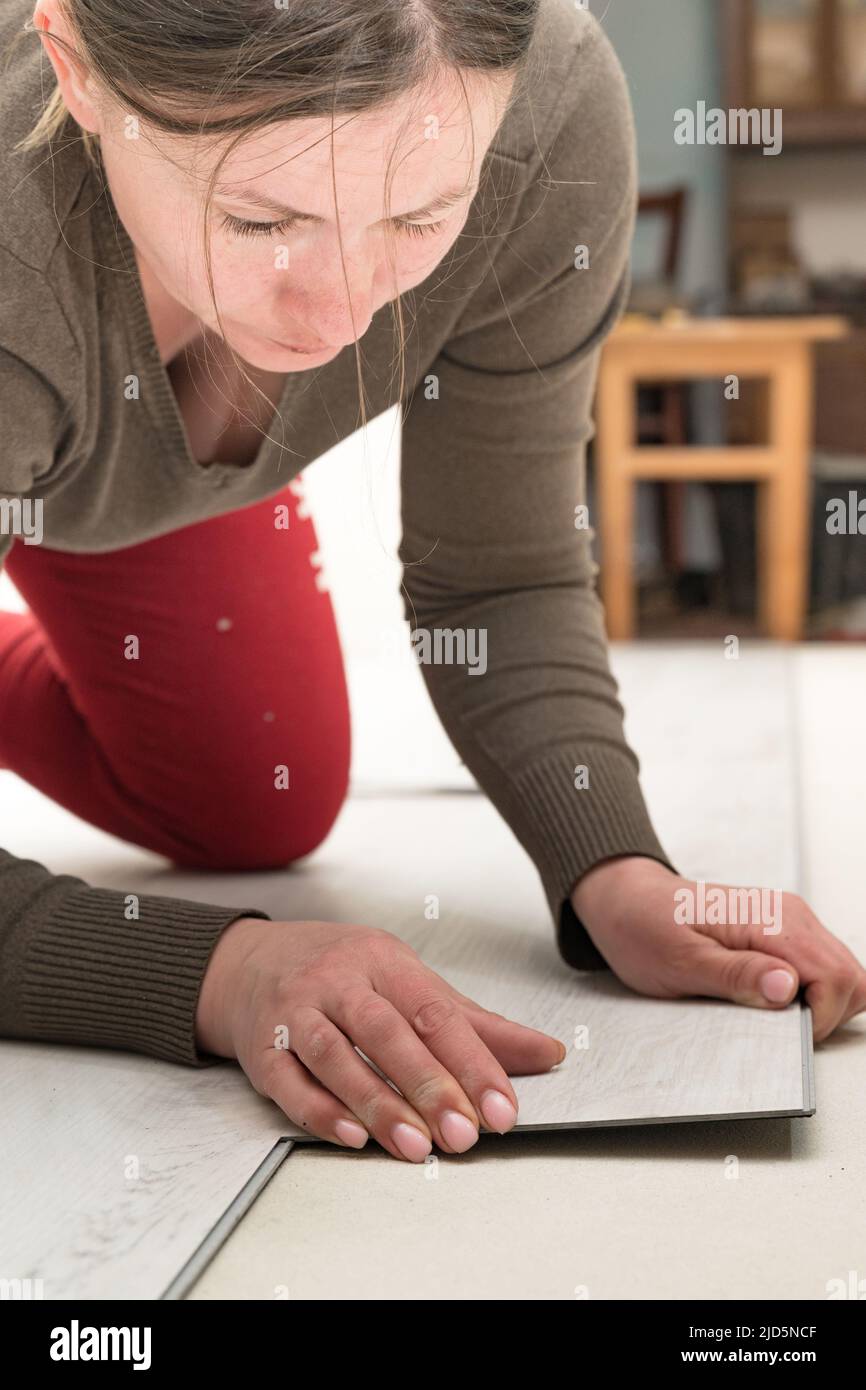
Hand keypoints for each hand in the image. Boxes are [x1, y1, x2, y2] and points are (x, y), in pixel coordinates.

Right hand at [195, 917, 566, 1160]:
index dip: (472, 1063)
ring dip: (377, 1104)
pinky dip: (320, 1110)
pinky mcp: (263, 1048)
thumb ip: (475, 1025)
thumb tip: (547, 1053)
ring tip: (415, 1146)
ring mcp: (295, 1012)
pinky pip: (290, 1081)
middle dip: (428, 1086)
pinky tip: (352, 1136)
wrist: (249, 964)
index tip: (501, 1109)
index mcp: (384, 962)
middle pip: (386, 1032)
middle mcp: (338, 981)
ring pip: (335, 1056)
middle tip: (463, 1135)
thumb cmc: (341, 975)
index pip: (434, 1012)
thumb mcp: (408, 982)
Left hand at [570, 857, 865, 1041]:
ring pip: (841, 975)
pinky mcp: (783, 934)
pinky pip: (820, 970)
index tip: (780, 1033)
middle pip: (851, 978)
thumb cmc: (645, 926)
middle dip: (827, 1015)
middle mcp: (790, 916)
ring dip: (820, 1005)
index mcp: (772, 921)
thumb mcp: (680, 962)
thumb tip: (787, 987)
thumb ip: (737, 975)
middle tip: (778, 1029)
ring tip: (771, 1014)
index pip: (836, 979)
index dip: (818, 1019)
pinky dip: (808, 994)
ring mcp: (790, 923)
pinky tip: (770, 1000)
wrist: (627, 900)